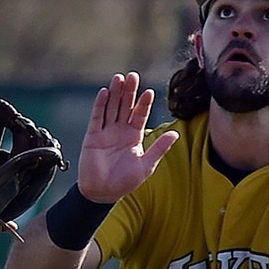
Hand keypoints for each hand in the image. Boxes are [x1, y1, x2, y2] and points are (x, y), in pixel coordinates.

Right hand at [77, 72, 178, 202]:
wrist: (102, 193)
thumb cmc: (125, 182)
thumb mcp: (146, 165)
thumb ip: (159, 148)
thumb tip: (176, 134)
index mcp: (134, 136)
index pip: (139, 115)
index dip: (143, 103)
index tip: (149, 92)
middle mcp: (120, 131)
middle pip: (125, 106)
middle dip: (129, 92)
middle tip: (132, 76)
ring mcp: (105, 132)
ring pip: (111, 108)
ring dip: (115, 93)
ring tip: (119, 78)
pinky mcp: (92, 136)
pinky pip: (96, 118)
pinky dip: (100, 105)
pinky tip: (104, 93)